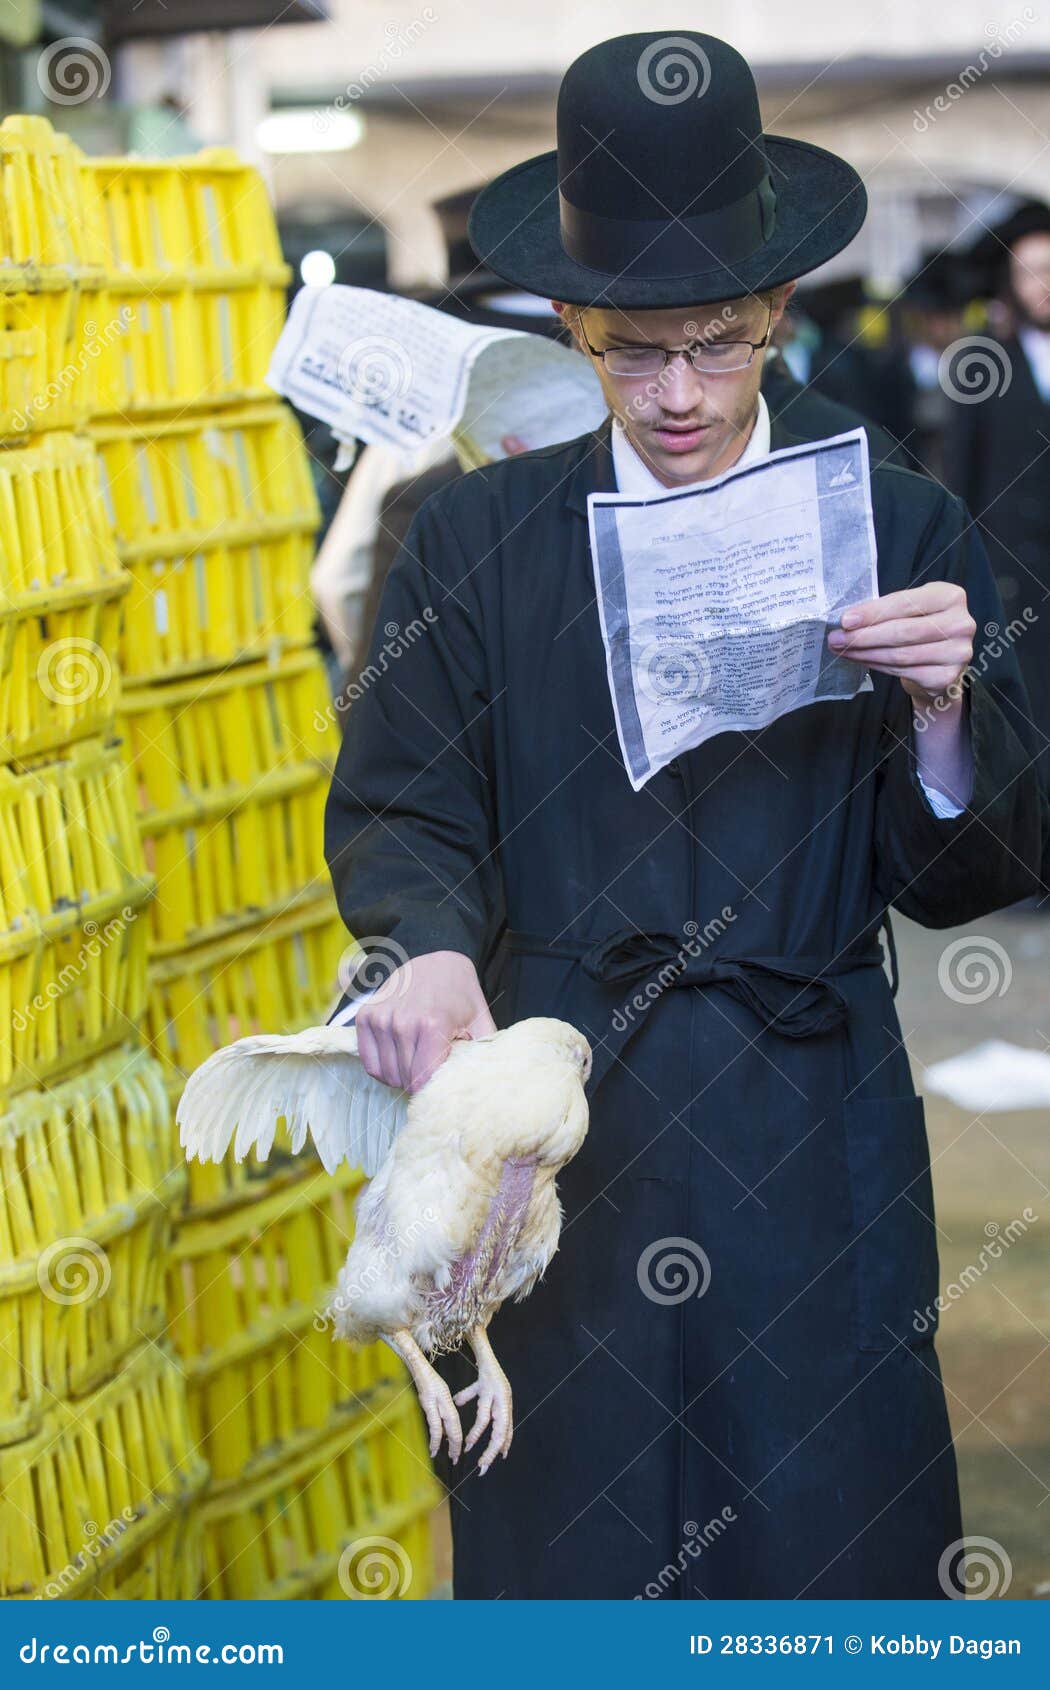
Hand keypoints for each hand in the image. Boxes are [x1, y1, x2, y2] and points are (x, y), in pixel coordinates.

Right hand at [355, 950, 495, 1093]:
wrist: (435, 959)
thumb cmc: (460, 994)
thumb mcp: (481, 1021)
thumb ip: (483, 1053)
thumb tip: (482, 1084)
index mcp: (433, 1025)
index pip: (423, 1081)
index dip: (433, 1090)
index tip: (441, 1086)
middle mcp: (402, 1023)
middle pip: (405, 1080)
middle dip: (418, 1084)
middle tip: (431, 1073)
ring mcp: (380, 1019)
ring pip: (386, 1075)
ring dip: (401, 1078)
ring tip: (416, 1064)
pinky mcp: (365, 1017)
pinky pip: (370, 1063)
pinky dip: (383, 1069)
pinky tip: (398, 1060)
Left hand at [827, 582, 975, 706]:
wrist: (941, 662)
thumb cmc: (921, 627)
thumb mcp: (912, 609)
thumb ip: (888, 610)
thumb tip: (848, 621)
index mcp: (951, 597)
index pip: (905, 603)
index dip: (873, 613)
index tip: (845, 620)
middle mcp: (961, 623)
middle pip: (902, 631)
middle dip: (864, 636)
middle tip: (836, 639)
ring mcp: (958, 653)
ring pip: (900, 654)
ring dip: (866, 653)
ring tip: (843, 650)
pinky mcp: (947, 677)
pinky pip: (904, 672)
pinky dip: (878, 666)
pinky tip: (862, 660)